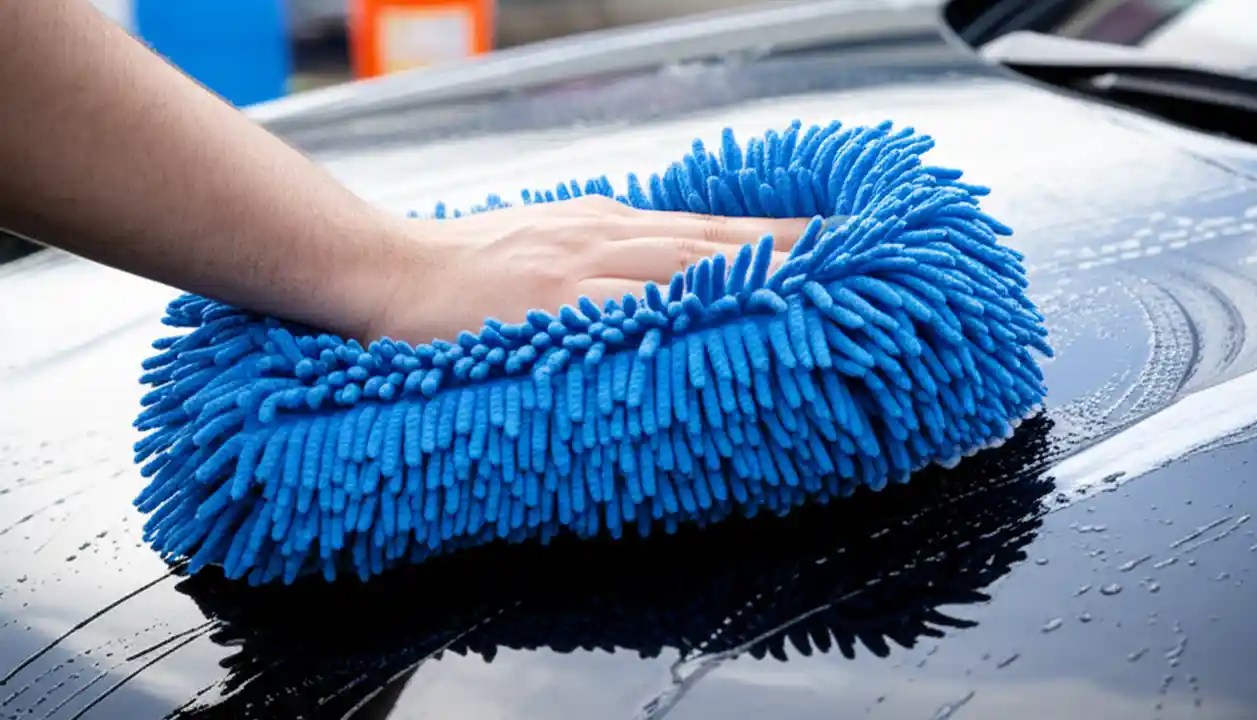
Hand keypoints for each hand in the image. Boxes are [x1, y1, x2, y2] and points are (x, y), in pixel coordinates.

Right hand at [366, 195, 809, 344]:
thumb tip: (668, 268)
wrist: (385, 271)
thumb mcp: (548, 239)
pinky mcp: (551, 309)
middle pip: (713, 244)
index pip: (708, 226)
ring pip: (686, 272)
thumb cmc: (464, 265)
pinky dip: (689, 318)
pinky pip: (633, 316)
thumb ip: (609, 252)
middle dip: (790, 252)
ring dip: (757, 278)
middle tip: (862, 263)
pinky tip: (732, 326)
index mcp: (602, 223)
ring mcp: (578, 274)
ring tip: (824, 293)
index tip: (839, 240)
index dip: (777, 231)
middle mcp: (601, 239)